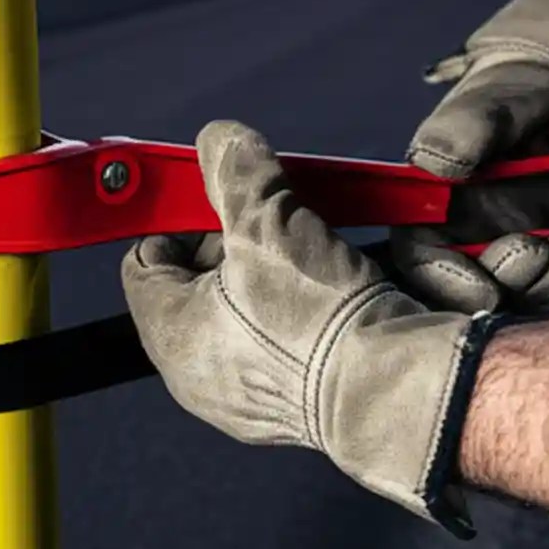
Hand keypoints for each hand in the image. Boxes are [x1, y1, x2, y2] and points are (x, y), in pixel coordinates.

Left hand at [121, 120, 495, 536]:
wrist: (404, 393)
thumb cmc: (318, 315)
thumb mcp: (267, 222)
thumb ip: (236, 173)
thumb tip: (220, 140)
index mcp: (173, 336)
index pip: (144, 263)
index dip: (177, 220)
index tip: (216, 199)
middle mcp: (202, 378)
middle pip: (198, 287)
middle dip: (233, 245)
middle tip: (272, 223)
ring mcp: (252, 400)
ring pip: (246, 314)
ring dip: (275, 275)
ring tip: (312, 250)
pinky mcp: (303, 408)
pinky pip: (288, 345)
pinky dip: (306, 313)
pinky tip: (339, 290)